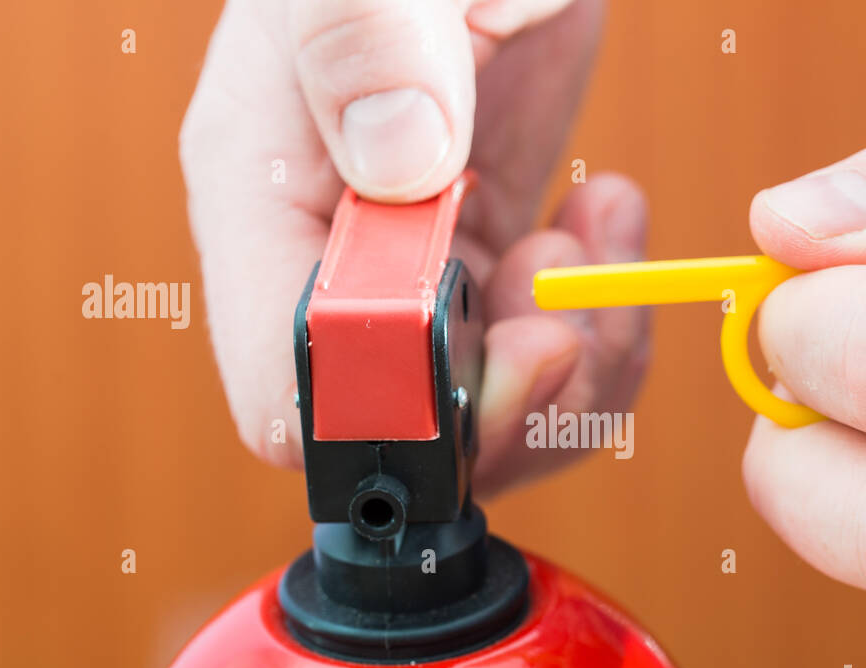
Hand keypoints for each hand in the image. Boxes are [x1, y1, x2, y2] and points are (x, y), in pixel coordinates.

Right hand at [181, 0, 649, 494]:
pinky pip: (540, 354)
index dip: (403, 410)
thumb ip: (364, 41)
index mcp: (261, 195)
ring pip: (483, 410)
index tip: (514, 345)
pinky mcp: (481, 255)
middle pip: (398, 427)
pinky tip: (604, 222)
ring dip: (571, 365)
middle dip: (508, 405)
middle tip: (568, 319)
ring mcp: (410, 264)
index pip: (291, 387)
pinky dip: (599, 321)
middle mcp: (327, 254)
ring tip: (593, 241)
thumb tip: (400, 165)